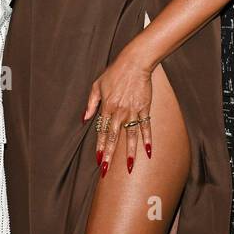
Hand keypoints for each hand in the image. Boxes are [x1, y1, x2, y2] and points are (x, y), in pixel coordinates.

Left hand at [83, 49, 153, 176]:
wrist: (134, 63)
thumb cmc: (114, 73)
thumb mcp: (96, 85)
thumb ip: (90, 103)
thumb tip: (84, 119)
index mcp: (106, 107)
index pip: (101, 131)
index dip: (100, 146)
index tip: (99, 160)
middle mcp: (118, 111)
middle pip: (113, 137)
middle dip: (110, 155)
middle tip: (107, 170)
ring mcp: (132, 111)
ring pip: (130, 135)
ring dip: (130, 152)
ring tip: (130, 167)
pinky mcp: (144, 108)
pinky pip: (146, 126)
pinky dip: (147, 139)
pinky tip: (149, 151)